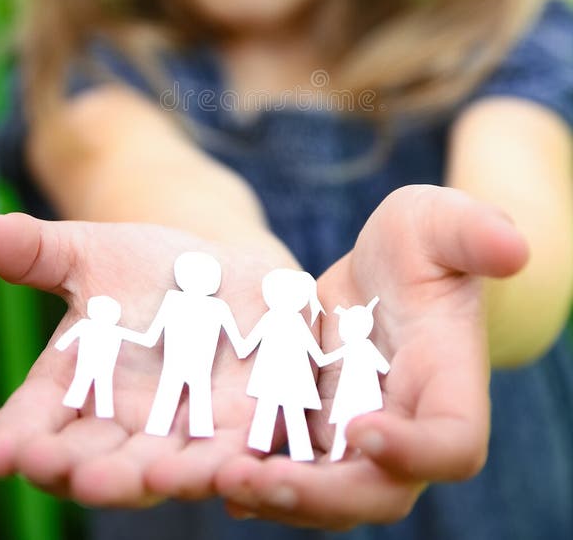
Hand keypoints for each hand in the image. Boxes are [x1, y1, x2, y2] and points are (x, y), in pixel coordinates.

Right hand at [0, 213, 294, 506]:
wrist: (225, 274)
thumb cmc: (149, 269)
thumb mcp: (97, 253)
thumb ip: (45, 253)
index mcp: (76, 388)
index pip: (35, 422)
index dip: (16, 440)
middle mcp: (125, 425)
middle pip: (98, 460)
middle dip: (84, 470)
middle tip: (67, 473)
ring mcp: (184, 434)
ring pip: (166, 468)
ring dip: (157, 478)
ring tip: (149, 478)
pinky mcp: (245, 428)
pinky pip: (238, 456)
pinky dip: (233, 469)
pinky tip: (230, 476)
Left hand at [216, 184, 527, 528]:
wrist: (385, 263)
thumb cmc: (423, 240)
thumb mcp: (439, 221)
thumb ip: (473, 232)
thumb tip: (513, 248)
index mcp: (448, 380)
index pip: (453, 441)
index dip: (416, 450)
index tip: (362, 428)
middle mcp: (407, 421)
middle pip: (378, 490)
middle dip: (322, 496)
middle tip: (255, 480)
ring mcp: (357, 431)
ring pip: (326, 490)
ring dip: (275, 495)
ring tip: (216, 475)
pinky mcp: (316, 423)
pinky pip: (287, 463)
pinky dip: (252, 472)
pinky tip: (203, 465)